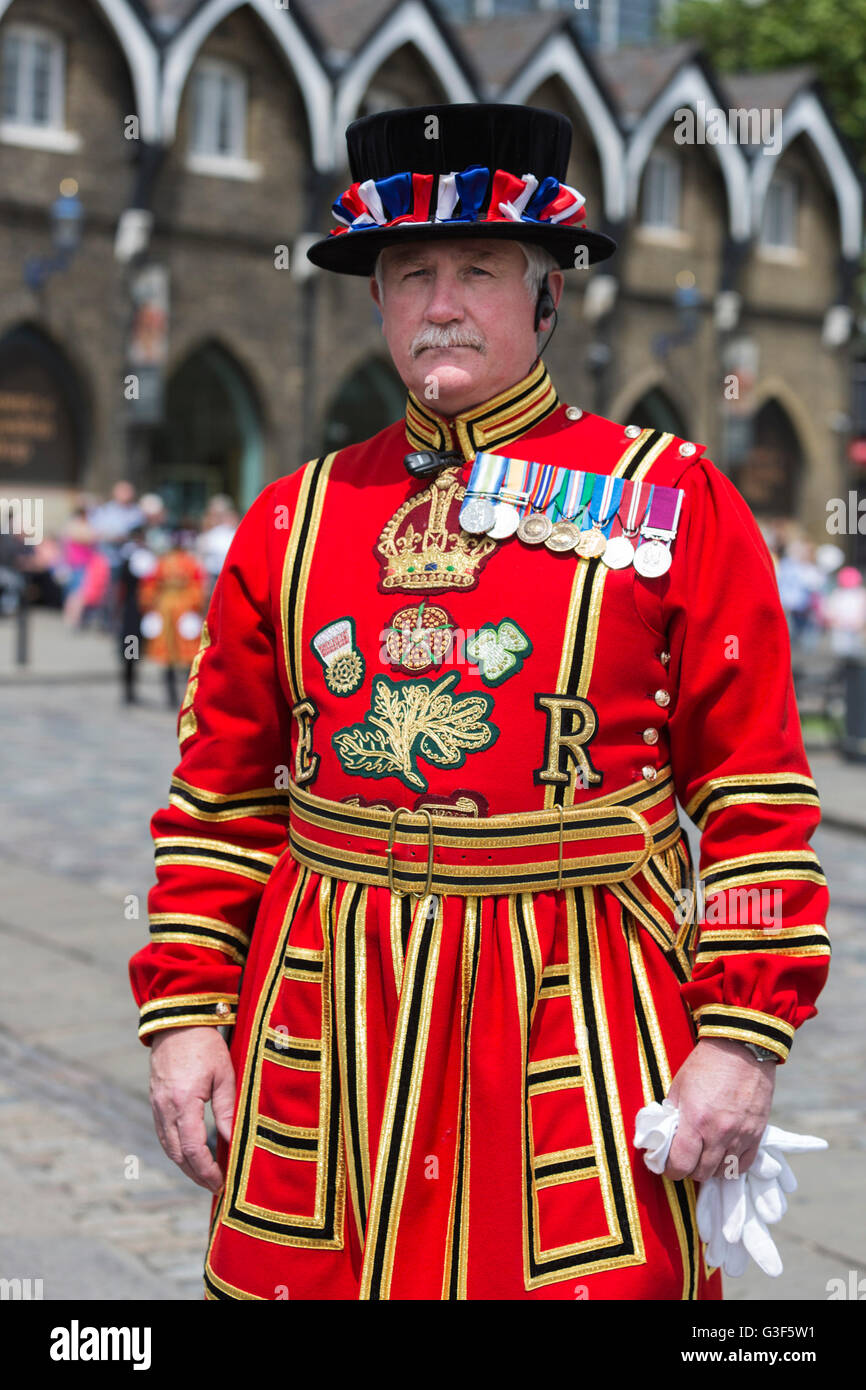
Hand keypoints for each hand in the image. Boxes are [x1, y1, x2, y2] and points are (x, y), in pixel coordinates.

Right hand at [149, 1026, 235, 1191]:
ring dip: (185, 1164)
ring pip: (168, 1146)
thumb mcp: (224, 1075)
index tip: (220, 1183)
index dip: (206, 1170)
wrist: (177, 1021)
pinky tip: (190, 1153)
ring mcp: (157, 1105)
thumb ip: (227, 1109)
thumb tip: (232, 1141)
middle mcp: (165, 1108)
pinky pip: (163, 1133)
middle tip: (215, 1186)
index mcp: (183, 1102)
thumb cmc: (206, 1045)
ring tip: (205, 1175)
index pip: (193, 1149)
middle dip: (196, 1174)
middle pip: (178, 1154)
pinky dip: (177, 1148)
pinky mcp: (155, 1100)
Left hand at [664, 1037, 775, 1182]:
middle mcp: (719, 1132)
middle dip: (688, 1170)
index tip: (666, 1165)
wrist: (742, 1048)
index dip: (670, 1169)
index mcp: (696, 1119)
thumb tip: (667, 1135)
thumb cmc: (707, 1064)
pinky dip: (731, 1166)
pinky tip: (723, 1156)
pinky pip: (744, 1165)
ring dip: (710, 1169)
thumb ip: (674, 1114)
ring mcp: (741, 1135)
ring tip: (703, 1157)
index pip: (680, 1163)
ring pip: (723, 1172)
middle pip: (701, 1173)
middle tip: (684, 1159)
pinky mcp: (757, 1134)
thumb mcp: (680, 1087)